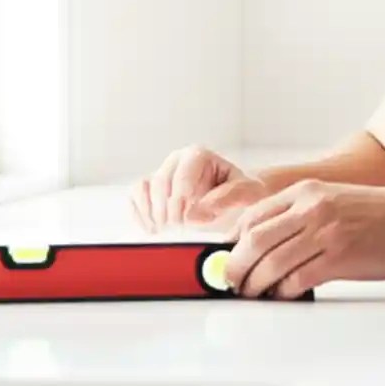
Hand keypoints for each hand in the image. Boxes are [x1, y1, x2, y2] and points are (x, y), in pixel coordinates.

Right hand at [129, 145, 270, 232]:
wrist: (236, 200)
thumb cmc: (243, 193)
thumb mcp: (248, 192)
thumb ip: (230, 197)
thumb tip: (198, 210)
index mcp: (198, 156)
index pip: (183, 172)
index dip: (181, 197)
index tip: (186, 219)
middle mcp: (176, 160)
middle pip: (161, 180)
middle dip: (166, 207)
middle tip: (176, 228)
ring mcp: (162, 174)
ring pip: (144, 187)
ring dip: (150, 211)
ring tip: (163, 229)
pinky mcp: (151, 189)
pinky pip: (135, 196)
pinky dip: (139, 213)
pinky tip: (151, 229)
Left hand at [222, 179, 384, 299]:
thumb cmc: (380, 213)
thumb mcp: (332, 199)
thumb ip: (301, 215)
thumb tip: (269, 244)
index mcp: (306, 192)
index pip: (253, 215)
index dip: (234, 241)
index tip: (229, 256)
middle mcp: (312, 208)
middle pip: (254, 240)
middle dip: (236, 265)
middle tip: (232, 280)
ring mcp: (326, 232)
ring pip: (272, 262)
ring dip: (256, 283)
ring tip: (253, 292)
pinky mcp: (341, 257)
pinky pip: (299, 278)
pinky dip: (284, 291)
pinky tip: (283, 294)